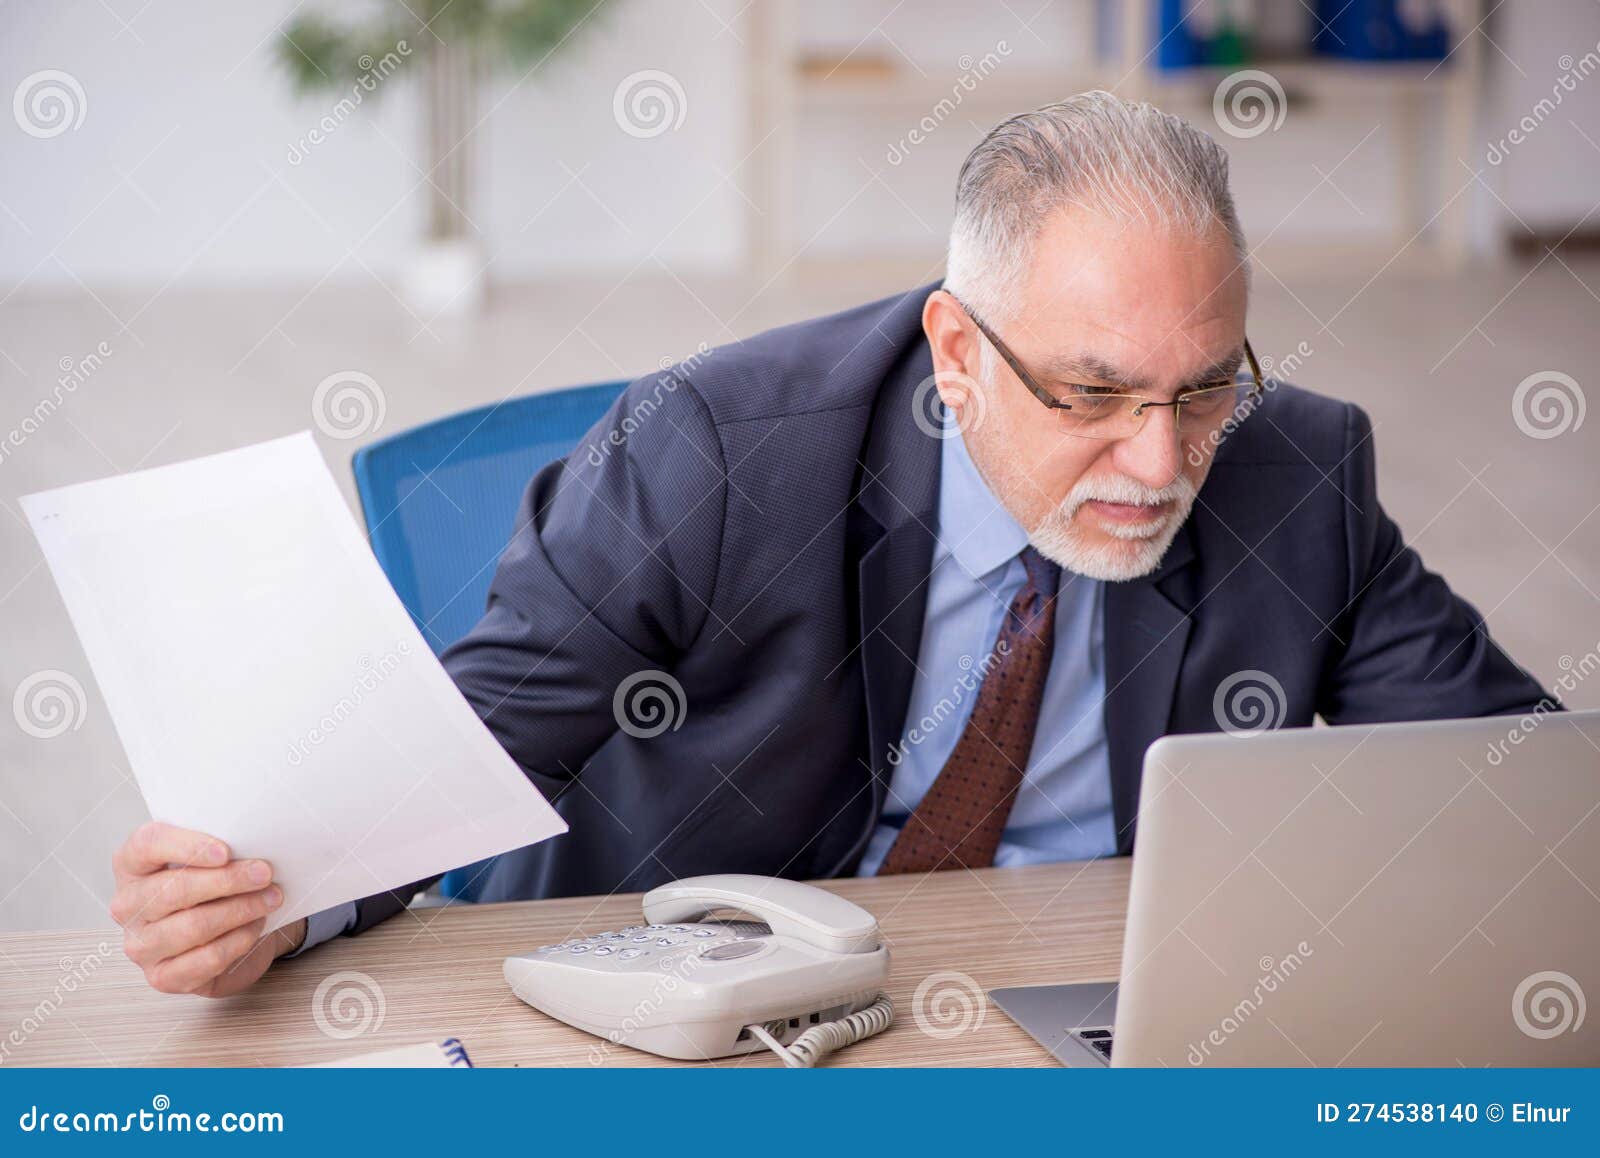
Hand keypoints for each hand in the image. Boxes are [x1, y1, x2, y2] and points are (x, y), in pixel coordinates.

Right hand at [110, 821, 306, 996]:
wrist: (223, 935)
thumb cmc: (214, 889)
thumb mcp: (210, 859)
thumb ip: (217, 847)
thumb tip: (253, 843)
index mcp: (131, 865)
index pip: (146, 845)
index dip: (186, 847)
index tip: (226, 851)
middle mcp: (128, 906)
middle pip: (174, 890)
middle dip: (227, 880)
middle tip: (264, 873)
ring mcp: (140, 945)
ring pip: (193, 925)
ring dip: (240, 910)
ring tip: (270, 898)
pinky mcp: (162, 977)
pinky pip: (206, 958)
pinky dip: (239, 940)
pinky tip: (255, 926)